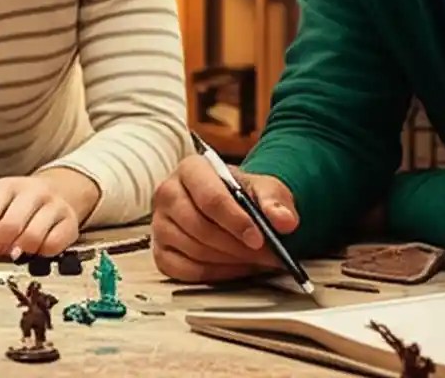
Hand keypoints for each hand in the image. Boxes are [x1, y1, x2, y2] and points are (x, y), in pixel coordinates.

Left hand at [0, 175, 83, 260]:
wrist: (58, 192)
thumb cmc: (17, 205)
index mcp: (6, 187)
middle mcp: (31, 192)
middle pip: (9, 224)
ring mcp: (53, 206)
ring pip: (32, 235)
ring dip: (18, 250)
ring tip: (13, 254)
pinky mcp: (70, 222)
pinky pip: (54, 244)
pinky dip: (41, 253)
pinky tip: (34, 252)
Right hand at [151, 154, 298, 282]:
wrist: (230, 205)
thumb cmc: (242, 194)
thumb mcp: (264, 189)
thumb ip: (275, 202)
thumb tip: (285, 221)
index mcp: (191, 168)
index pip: (210, 198)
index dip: (236, 221)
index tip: (259, 239)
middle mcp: (167, 192)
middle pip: (199, 226)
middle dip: (236, 246)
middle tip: (265, 256)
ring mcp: (159, 223)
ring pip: (193, 250)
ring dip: (228, 261)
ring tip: (254, 260)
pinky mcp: (159, 250)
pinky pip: (183, 270)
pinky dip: (213, 274)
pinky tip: (234, 268)